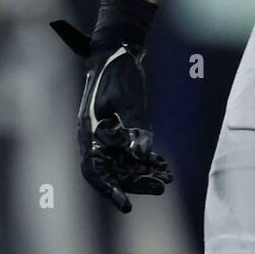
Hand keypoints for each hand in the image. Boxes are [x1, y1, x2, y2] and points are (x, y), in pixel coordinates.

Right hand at [51, 19, 172, 212]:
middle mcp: (94, 137)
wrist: (117, 49)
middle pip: (112, 170)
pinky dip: (146, 159)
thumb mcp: (129, 96)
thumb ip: (136, 125)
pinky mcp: (118, 128)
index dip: (108, 189)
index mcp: (88, 131)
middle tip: (160, 187)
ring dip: (143, 172)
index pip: (94, 169)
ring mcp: (106, 134)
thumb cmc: (118, 70)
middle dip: (135, 182)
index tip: (126, 204)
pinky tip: (163, 165)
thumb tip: (143, 153)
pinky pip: (130, 151)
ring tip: (166, 178)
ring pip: (123, 163)